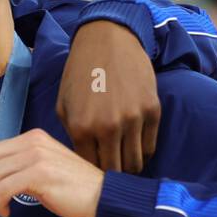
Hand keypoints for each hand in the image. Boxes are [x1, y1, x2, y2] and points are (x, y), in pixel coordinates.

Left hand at [0, 128, 104, 216]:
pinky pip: (3, 188)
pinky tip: (7, 211)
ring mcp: (36, 156)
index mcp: (32, 138)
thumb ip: (21, 165)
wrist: (103, 196)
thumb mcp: (44, 167)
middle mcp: (32, 142)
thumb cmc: (74, 188)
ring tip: (1, 209)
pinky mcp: (40, 174)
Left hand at [56, 20, 159, 172]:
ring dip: (129, 167)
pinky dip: (142, 152)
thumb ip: (72, 136)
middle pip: (115, 171)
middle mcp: (108, 126)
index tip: (92, 175)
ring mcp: (133, 118)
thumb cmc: (80, 74)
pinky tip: (134, 148)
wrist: (108, 41)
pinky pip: (150, 146)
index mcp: (81, 127)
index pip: (89, 168)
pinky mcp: (152, 110)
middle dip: (111, 175)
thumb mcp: (63, 106)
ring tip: (122, 162)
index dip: (91, 174)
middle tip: (109, 172)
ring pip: (136, 163)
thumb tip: (83, 163)